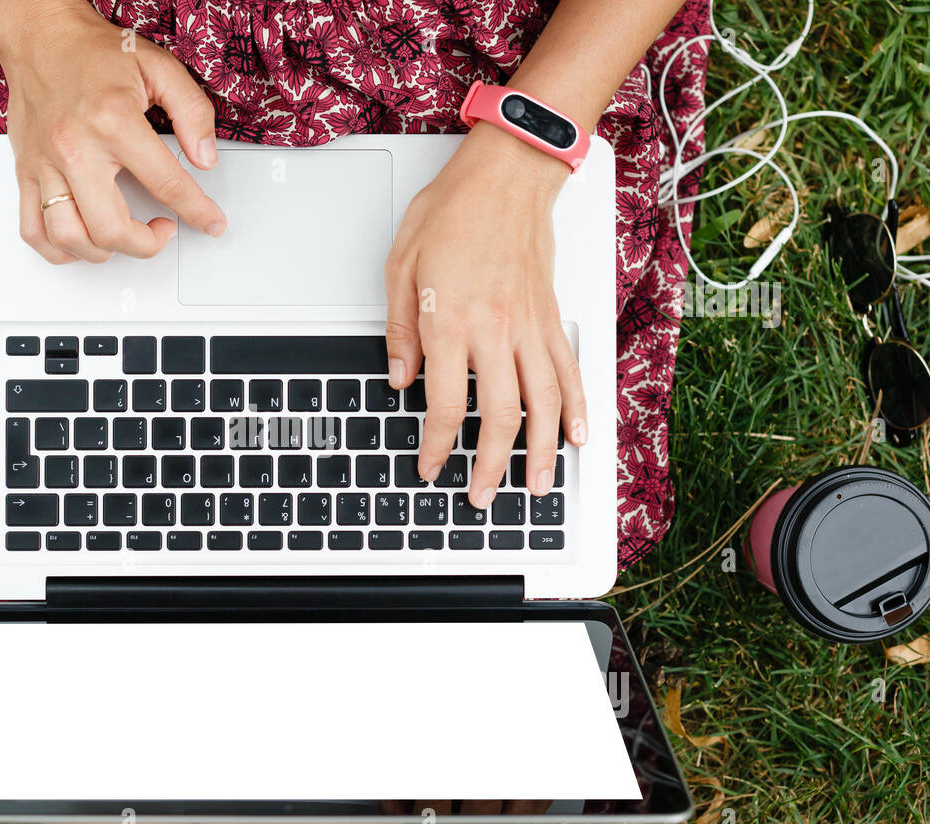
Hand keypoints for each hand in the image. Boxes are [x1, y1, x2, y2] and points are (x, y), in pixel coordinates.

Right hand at [0, 0, 226, 262]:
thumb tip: (206, 158)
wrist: (41, 36)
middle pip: (110, 229)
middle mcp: (75, 148)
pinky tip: (83, 241)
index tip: (212, 223)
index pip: (166, 184)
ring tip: (123, 236)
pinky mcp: (26, 172)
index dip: (197, 212)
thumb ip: (192, 112)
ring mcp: (45, 164)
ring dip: (104, 252)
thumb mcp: (159, 68)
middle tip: (162, 230)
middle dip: (146, 244)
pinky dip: (59, 249)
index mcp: (113, 121)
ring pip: (69, 238)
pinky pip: (33, 229)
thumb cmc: (95, 53)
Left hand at [383, 122, 588, 509]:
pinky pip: (570, 371)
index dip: (437, 445)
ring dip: (540, 452)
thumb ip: (400, 328)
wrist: (509, 172)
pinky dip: (579, 409)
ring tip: (535, 487)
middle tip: (482, 495)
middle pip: (500, 417)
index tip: (430, 466)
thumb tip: (400, 378)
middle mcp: (495, 330)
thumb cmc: (454, 209)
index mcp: (451, 321)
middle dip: (490, 466)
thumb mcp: (401, 263)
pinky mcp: (551, 316)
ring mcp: (530, 326)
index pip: (444, 404)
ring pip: (543, 404)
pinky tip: (578, 438)